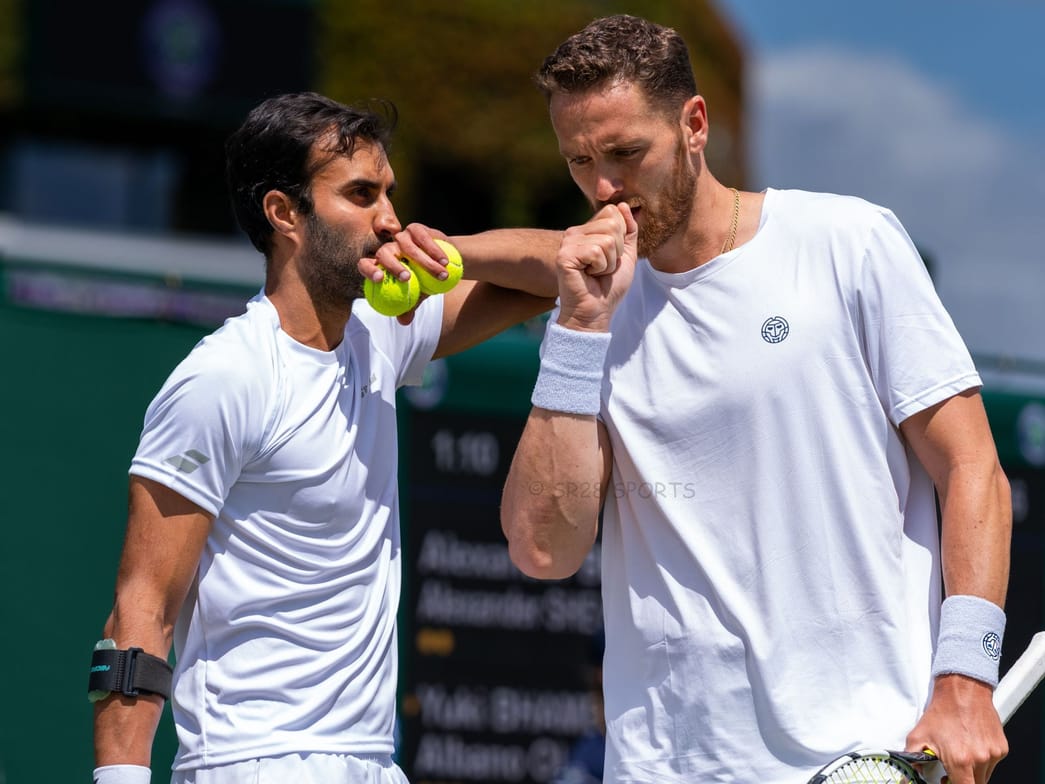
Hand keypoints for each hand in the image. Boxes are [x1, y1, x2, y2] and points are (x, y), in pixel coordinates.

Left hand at [358, 223, 449, 323]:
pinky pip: (423, 238)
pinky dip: (435, 251)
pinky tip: (444, 262)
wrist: (443, 263)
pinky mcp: (416, 229)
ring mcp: (401, 237)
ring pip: (407, 247)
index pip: (366, 264)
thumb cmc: (426, 282)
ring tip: (440, 275)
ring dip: (425, 262)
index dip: (368, 269)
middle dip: (393, 265)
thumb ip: (409, 306)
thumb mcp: (418, 295)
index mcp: (381, 265)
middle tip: (408, 279)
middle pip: (383, 253)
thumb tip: (403, 322)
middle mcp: (388, 248)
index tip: (379, 279)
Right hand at [555, 203, 637, 332]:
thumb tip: (624, 205)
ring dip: (609, 262)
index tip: (611, 257)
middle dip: (617, 251)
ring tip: (596, 273)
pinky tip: (589, 276)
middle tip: (603, 268)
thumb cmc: (609, 286)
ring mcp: (568, 242)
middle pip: (612, 224)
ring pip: (606, 239)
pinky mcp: (565, 255)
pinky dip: (600, 268)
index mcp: (587, 230)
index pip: (613, 212)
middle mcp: (575, 232)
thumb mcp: (626, 255)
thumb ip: (628, 230)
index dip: (622, 237)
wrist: (596, 311)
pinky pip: (596, 251)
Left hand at [906, 674, 1006, 783]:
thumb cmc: (942, 711)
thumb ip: (912, 758)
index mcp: (961, 760)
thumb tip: (910, 772)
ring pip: (984, 775)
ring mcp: (993, 754)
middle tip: (952, 772)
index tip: (947, 782)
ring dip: (973, 771)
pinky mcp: (1002, 748)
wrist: (963, 690)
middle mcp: (980, 759)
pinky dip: (983, 760)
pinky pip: (992, 763)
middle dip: (963, 780)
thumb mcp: (918, 735)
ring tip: (961, 755)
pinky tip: (971, 746)